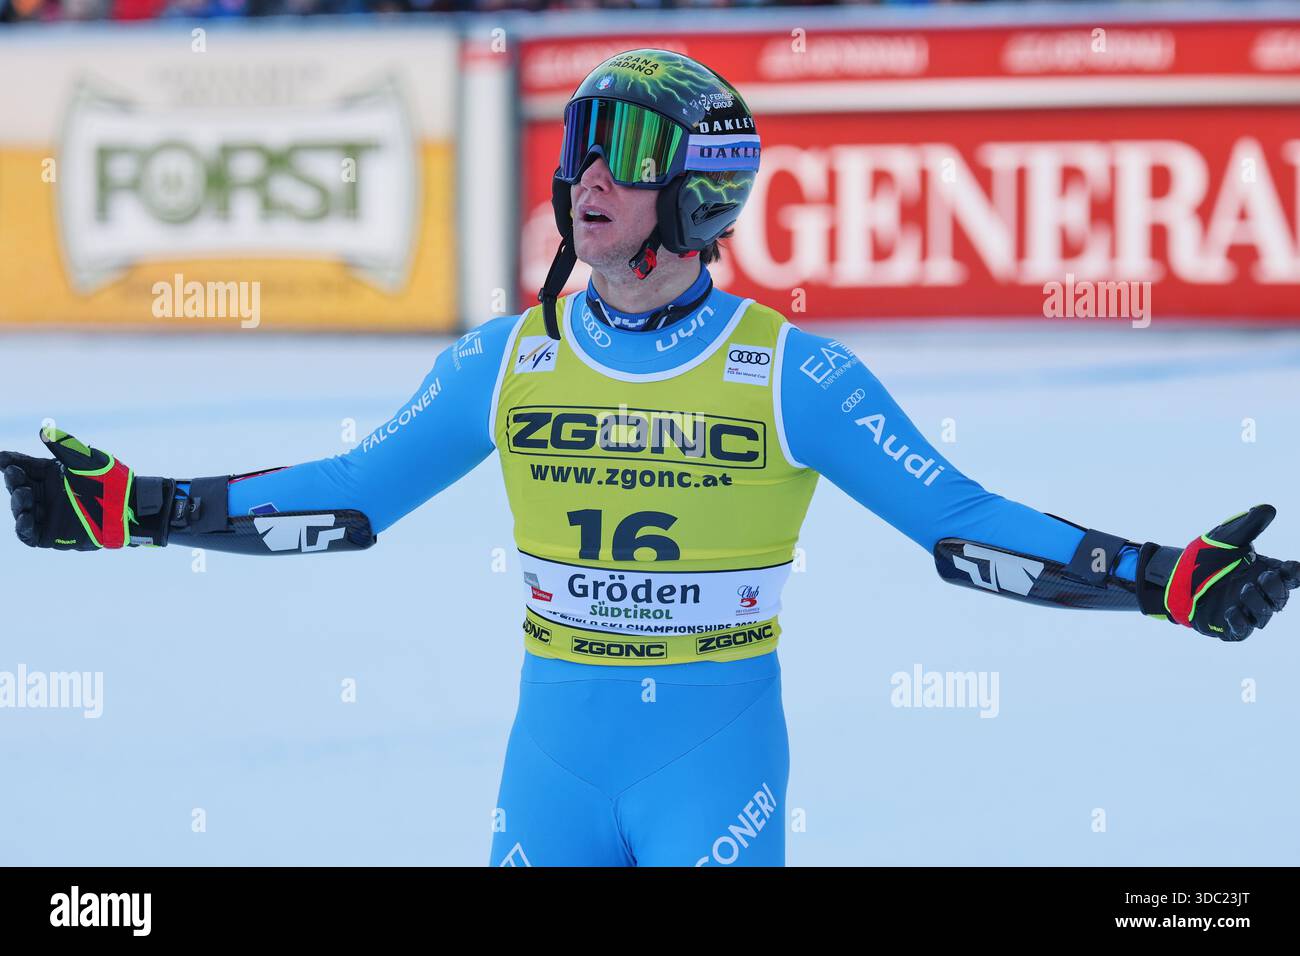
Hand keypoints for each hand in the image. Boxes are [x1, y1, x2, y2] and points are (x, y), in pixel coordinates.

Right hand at [0, 427, 133, 549]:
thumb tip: (44, 430)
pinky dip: (23, 528)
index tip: (3, 458)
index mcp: (50, 474)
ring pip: (21, 509)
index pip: (23, 466)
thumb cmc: (109, 480)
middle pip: (19, 486)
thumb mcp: (86, 460)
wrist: (128, 507)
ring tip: (23, 494)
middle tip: (15, 474)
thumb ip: (65, 447)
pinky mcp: (52, 534)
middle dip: (14, 480)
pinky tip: (24, 519)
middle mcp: (45, 494)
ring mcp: (47, 514)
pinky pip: (30, 534)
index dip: (11, 462)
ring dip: (17, 502)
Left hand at [1143, 505, 1299, 640]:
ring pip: (1263, 615)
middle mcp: (1259, 593)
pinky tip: (1232, 611)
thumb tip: (1268, 509)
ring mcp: (1244, 611)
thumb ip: (1247, 526)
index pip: (1290, 576)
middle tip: (1264, 577)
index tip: (1290, 567)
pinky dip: (1239, 623)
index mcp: (1265, 572)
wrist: (1175, 576)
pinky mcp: (1227, 626)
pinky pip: (1241, 630)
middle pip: (1280, 597)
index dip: (1294, 573)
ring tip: (1245, 589)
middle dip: (1276, 589)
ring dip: (1258, 604)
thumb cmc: (1206, 556)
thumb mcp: (1225, 537)